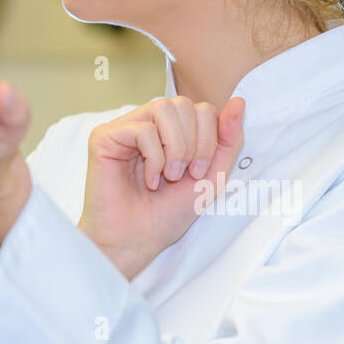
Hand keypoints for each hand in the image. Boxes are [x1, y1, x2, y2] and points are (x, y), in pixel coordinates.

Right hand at [78, 96, 244, 279]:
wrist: (136, 241)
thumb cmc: (167, 214)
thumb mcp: (211, 177)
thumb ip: (227, 140)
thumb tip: (239, 102)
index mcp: (171, 130)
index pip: (201, 108)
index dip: (209, 139)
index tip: (197, 172)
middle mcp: (147, 123)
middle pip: (184, 104)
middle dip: (194, 143)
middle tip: (182, 175)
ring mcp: (124, 127)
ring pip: (163, 108)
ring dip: (175, 147)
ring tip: (168, 175)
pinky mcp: (104, 137)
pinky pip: (142, 129)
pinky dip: (154, 157)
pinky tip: (149, 179)